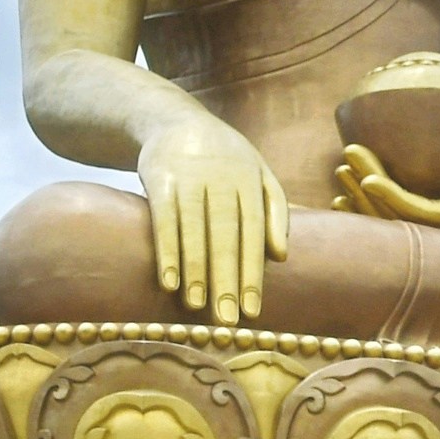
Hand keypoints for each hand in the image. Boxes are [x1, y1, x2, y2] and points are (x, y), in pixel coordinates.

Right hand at [137, 119, 289, 324]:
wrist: (172, 118)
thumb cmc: (224, 156)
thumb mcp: (257, 172)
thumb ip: (273, 210)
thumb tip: (282, 257)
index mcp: (249, 179)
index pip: (253, 232)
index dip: (252, 272)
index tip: (252, 310)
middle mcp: (221, 177)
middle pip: (225, 235)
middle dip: (226, 279)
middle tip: (227, 320)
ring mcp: (189, 176)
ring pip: (194, 230)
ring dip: (195, 270)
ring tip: (197, 306)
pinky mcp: (158, 176)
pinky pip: (163, 218)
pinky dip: (167, 250)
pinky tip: (169, 280)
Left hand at [329, 139, 439, 242]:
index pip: (422, 215)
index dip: (392, 198)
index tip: (366, 177)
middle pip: (398, 220)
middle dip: (368, 189)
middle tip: (347, 154)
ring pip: (394, 226)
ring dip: (365, 200)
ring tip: (342, 169)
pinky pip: (400, 227)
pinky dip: (375, 212)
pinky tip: (352, 195)